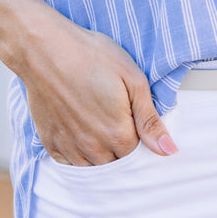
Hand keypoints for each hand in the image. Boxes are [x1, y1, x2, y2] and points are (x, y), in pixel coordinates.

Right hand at [18, 9, 177, 165]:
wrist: (46, 49)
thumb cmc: (92, 57)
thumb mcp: (132, 79)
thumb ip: (150, 119)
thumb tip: (170, 150)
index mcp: (118, 134)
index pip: (138, 154)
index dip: (139, 136)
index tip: (132, 117)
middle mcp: (94, 149)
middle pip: (116, 163)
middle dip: (121, 147)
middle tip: (115, 117)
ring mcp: (70, 148)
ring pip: (93, 167)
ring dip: (101, 154)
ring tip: (98, 123)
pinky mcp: (51, 143)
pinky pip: (70, 164)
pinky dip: (78, 155)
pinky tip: (80, 133)